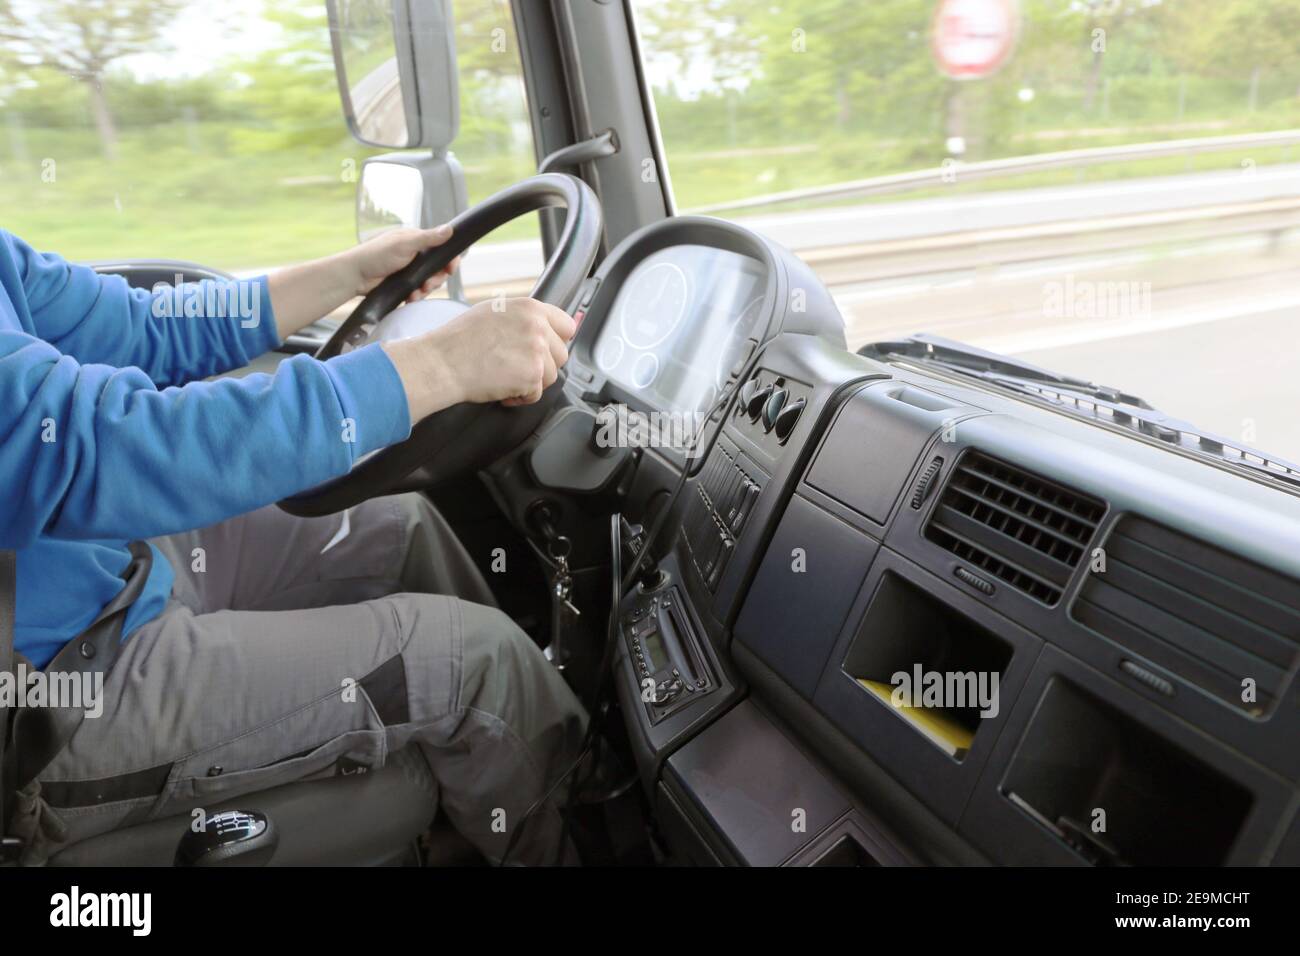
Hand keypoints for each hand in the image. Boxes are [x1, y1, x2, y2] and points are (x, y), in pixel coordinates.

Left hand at [348, 225, 461, 301]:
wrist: (355, 276)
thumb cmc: (376, 254)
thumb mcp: (404, 244)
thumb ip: (428, 238)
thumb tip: (450, 229)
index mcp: (416, 241)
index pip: (442, 249)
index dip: (450, 259)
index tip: (451, 269)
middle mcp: (415, 255)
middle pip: (438, 268)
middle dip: (436, 279)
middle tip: (428, 284)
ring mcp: (410, 270)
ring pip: (429, 282)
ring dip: (426, 289)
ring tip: (416, 294)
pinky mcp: (403, 284)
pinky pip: (418, 291)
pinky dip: (417, 296)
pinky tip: (410, 298)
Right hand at [382, 297, 576, 421]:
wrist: (443, 362)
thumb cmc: (459, 339)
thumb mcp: (494, 312)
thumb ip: (522, 319)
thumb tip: (541, 328)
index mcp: (530, 308)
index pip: (566, 325)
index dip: (557, 341)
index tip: (548, 351)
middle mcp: (537, 327)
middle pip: (561, 354)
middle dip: (543, 365)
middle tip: (518, 368)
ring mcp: (537, 351)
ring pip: (551, 376)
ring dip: (532, 382)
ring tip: (507, 378)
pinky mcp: (532, 375)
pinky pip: (537, 393)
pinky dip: (521, 397)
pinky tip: (503, 388)